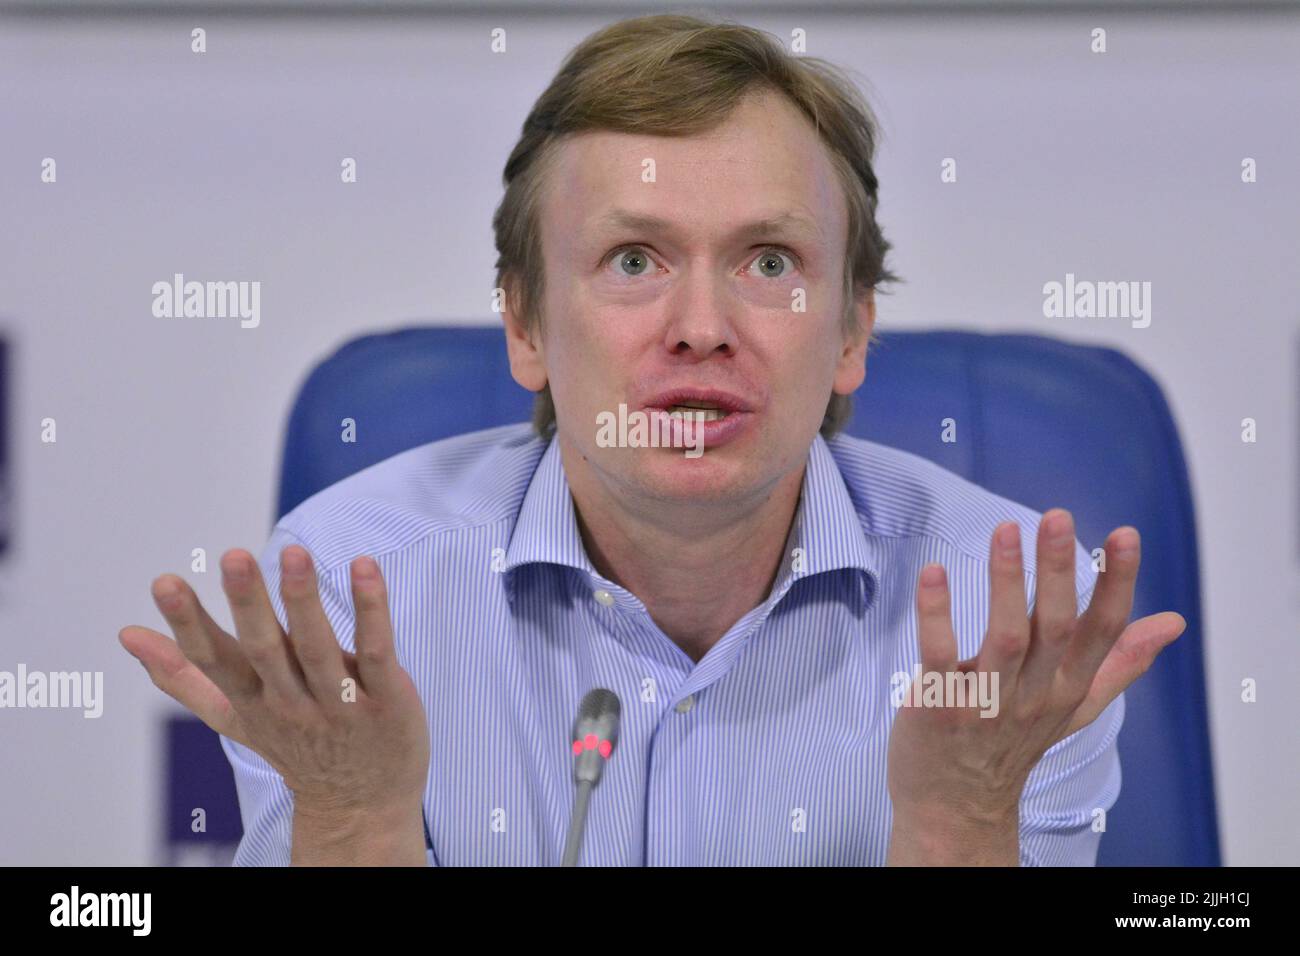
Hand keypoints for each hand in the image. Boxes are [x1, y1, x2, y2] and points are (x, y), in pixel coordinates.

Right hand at [119, 545, 430, 863]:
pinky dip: (372, 611)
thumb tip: (128, 634)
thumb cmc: (295, 744)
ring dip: (305, 600)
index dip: (189, 623)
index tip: (165, 582)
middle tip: (233, 556)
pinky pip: (376, 651)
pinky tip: (365, 569)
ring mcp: (339, 703)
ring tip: (295, 553)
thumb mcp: (234, 715)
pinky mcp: (385, 699)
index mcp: (251, 698)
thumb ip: (183, 676)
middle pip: (265, 649)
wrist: (361, 803)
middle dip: (249, 603)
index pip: (214, 659)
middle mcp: (290, 702)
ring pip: (318, 649)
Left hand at [885, 509, 1184, 857]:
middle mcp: (1035, 694)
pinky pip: (939, 657)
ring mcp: (987, 703)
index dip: (1116, 584)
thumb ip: (1119, 663)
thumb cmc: (1011, 743)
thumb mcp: (1073, 705)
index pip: (1102, 632)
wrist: (954, 806)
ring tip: (1006, 529)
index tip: (1125, 535)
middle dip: (1060, 571)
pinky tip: (933, 575)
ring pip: (1005, 638)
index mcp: (1068, 686)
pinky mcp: (940, 707)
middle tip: (1057, 517)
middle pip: (1056, 628)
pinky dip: (936, 616)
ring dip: (1007, 583)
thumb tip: (1172, 623)